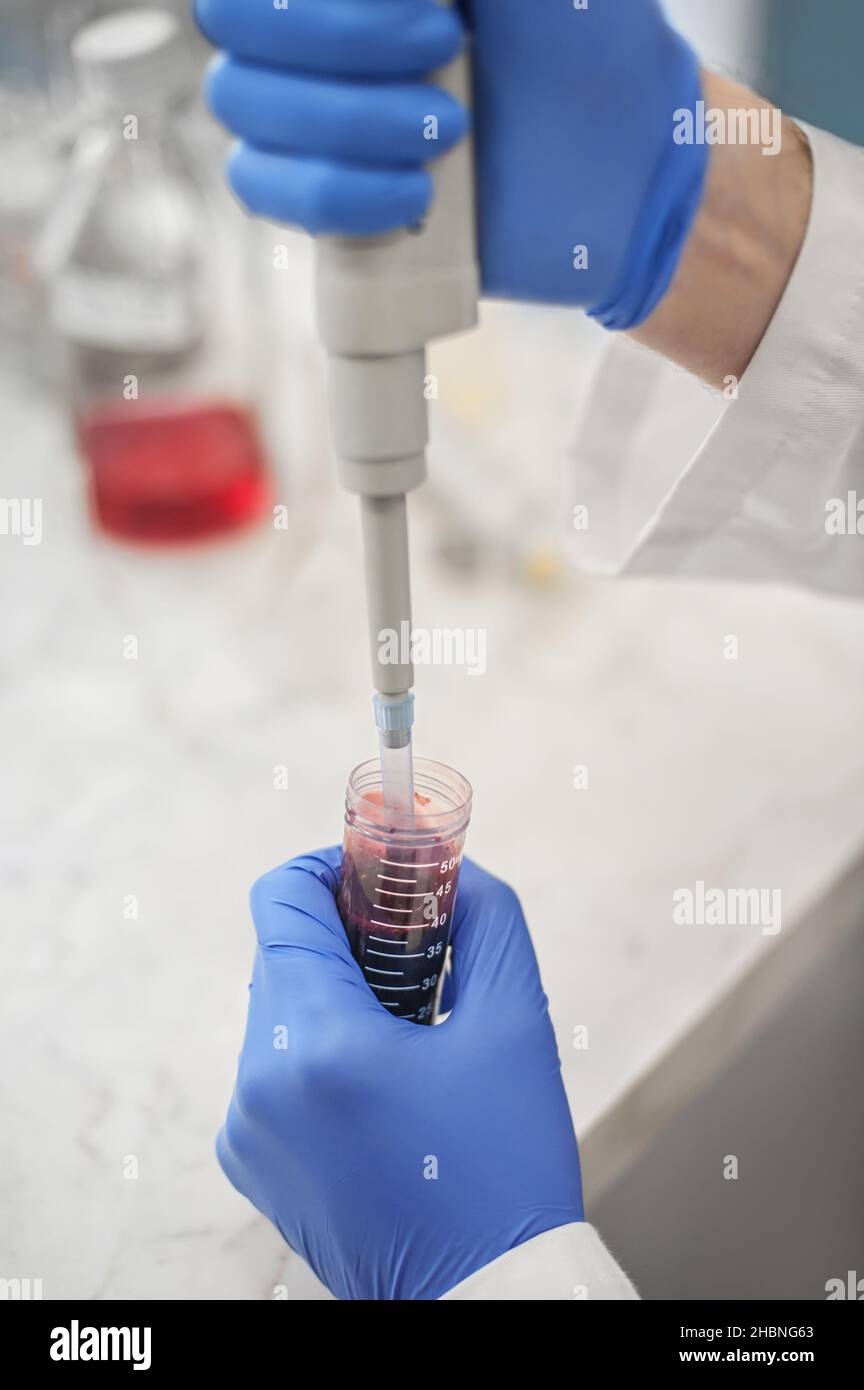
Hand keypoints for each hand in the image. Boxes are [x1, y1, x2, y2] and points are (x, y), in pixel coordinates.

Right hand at [196, 0, 707, 328]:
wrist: (628, 164)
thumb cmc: (589, 37)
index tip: (427, 2)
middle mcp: (314, 28)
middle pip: (238, 27)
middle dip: (346, 42)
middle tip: (446, 52)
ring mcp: (311, 112)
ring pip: (244, 108)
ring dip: (350, 121)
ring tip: (449, 134)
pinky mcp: (326, 198)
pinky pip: (263, 191)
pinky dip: (336, 194)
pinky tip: (411, 195)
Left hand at [216, 847, 582, 1300]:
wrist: (483, 1299)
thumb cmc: (505, 1171)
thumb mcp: (517, 1027)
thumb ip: (489, 921)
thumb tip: (458, 871)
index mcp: (319, 1044)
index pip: (280, 900)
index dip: (328, 867)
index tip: (380, 877)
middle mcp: (262, 1084)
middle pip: (280, 953)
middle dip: (344, 935)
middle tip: (415, 951)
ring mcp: (247, 1129)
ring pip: (276, 1009)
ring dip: (332, 993)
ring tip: (408, 1025)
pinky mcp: (251, 1163)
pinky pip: (272, 1068)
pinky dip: (317, 1049)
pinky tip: (381, 1081)